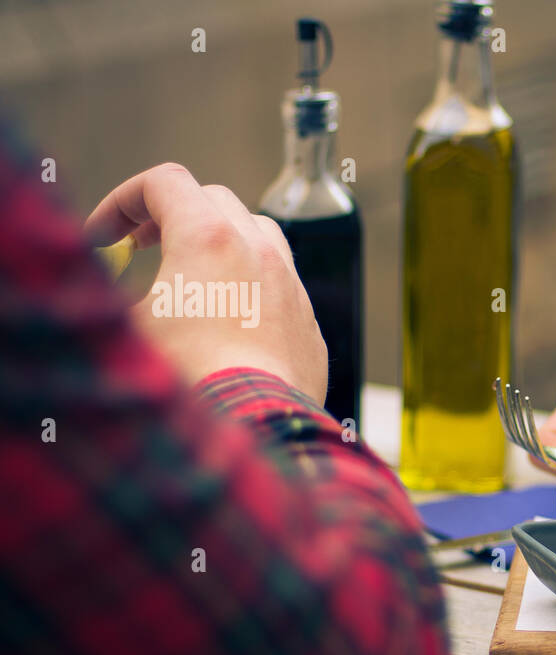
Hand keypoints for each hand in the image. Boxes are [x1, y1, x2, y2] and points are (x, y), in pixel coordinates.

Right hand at [85, 163, 326, 403]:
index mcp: (209, 237)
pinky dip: (251, 288)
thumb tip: (107, 286)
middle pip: (214, 200)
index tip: (105, 238)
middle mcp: (260, 252)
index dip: (124, 201)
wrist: (254, 429)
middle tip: (141, 248)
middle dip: (171, 216)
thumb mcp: (125, 326)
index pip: (165, 182)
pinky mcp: (309, 325)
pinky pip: (281, 288)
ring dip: (220, 244)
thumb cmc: (187, 379)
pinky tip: (227, 324)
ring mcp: (292, 287)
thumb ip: (110, 292)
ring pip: (259, 236)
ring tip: (190, 278)